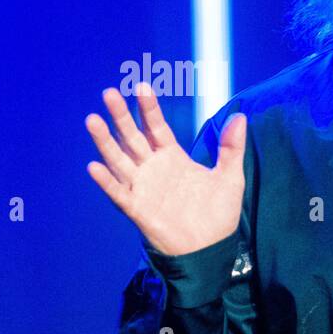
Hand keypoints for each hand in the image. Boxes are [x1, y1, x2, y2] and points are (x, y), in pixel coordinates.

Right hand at [84, 83, 245, 255]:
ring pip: (119, 160)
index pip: (156, 127)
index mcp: (172, 157)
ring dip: (105, 142)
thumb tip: (239, 115)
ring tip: (92, 120)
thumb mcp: (229, 177)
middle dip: (121, 117)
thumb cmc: (217, 212)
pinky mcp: (137, 209)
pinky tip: (93, 167)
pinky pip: (118, 193)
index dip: (149, 108)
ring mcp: (142, 187)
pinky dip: (106, 181)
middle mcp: (153, 168)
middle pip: (132, 137)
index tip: (142, 86)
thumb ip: (231, 148)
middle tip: (108, 93)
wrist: (211, 248)